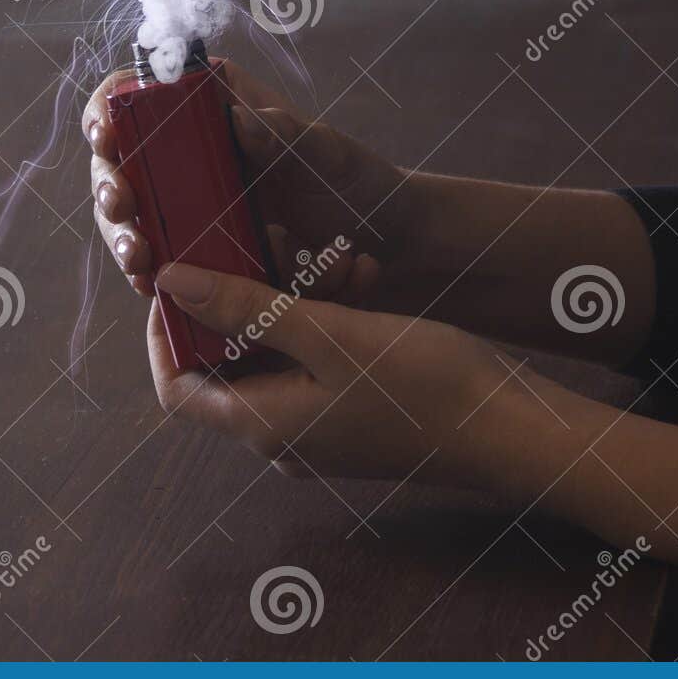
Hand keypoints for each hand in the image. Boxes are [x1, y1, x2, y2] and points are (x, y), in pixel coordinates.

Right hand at [84, 59, 408, 299]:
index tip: (107, 131)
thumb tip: (240, 118)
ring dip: (122, 233)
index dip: (110, 106)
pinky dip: (148, 272)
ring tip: (136, 256)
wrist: (385, 239)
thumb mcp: (328, 151)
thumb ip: (288, 133)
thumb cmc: (357, 179)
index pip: (142, 91)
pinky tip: (149, 286)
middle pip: (123, 157)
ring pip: (132, 212)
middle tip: (120, 204)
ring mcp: (190, 201)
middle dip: (110, 182)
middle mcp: (191, 151)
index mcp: (213, 106)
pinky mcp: (199, 248)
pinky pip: (160, 257)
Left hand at [143, 260, 521, 481]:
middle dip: (248, 295)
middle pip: (228, 360)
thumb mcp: (329, 334)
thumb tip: (171, 282)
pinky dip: (328, 317)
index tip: (178, 274)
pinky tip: (362, 274)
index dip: (164, 332)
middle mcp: (281, 436)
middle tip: (277, 242)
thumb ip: (246, 308)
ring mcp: (318, 429)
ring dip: (297, 298)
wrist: (513, 430)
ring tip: (338, 254)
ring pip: (278, 352)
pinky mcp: (351, 415)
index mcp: (261, 424)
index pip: (176, 387)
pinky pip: (316, 360)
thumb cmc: (424, 387)